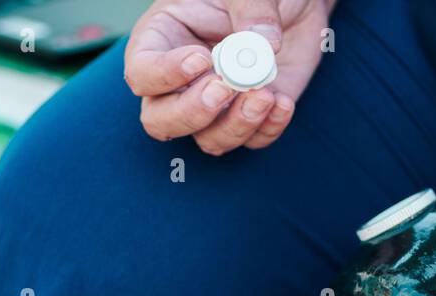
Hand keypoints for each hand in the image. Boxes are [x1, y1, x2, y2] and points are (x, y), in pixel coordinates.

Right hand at [124, 0, 331, 154]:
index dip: (163, 75)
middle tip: (223, 89)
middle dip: (191, 114)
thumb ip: (251, 8)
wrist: (294, 4)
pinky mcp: (248, 117)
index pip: (141, 73)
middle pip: (160, 121)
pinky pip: (251, 142)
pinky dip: (267, 129)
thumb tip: (264, 43)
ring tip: (265, 95)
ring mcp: (215, 105)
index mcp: (164, 40)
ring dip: (235, 126)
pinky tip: (283, 101)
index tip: (200, 59)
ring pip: (207, 140)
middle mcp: (182, 81)